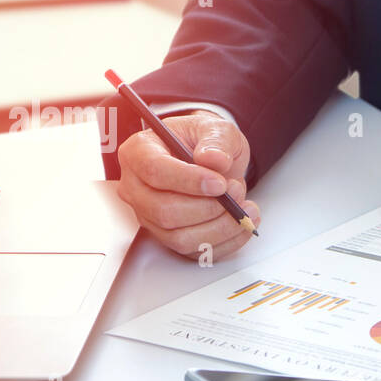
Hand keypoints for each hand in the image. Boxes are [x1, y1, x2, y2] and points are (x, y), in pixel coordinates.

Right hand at [116, 111, 260, 259]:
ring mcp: (150, 217)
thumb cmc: (204, 143)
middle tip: (236, 191)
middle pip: (164, 211)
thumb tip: (214, 160)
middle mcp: (137, 188)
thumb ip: (216, 140)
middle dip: (208, 207)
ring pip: (179, 237)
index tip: (220, 182)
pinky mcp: (169, 237)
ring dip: (219, 227)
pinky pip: (196, 252)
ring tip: (243, 207)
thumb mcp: (215, 128)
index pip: (154, 171)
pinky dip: (226, 242)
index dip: (188, 180)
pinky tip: (243, 223)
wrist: (212, 161)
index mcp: (139, 153)